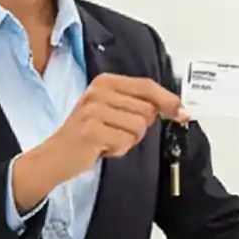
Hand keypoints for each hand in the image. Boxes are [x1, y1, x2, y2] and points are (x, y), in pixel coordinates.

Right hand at [13, 74, 186, 211]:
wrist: (56, 156)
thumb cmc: (88, 133)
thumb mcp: (112, 110)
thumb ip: (140, 105)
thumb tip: (177, 107)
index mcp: (106, 82)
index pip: (147, 86)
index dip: (168, 100)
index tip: (182, 112)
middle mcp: (99, 91)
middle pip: (146, 110)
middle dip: (139, 128)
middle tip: (116, 132)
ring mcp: (93, 110)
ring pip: (139, 127)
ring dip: (128, 141)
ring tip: (108, 140)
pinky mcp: (91, 130)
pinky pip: (125, 141)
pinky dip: (118, 150)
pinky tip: (102, 148)